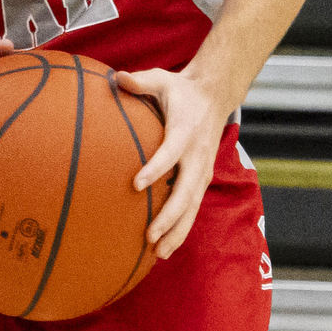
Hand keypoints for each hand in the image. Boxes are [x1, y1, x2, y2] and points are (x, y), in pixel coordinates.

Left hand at [104, 64, 225, 258]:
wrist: (215, 96)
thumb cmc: (180, 90)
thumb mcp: (161, 79)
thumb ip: (139, 81)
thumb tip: (116, 77)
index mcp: (185, 132)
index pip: (170, 154)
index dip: (155, 169)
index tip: (136, 186)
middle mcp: (197, 156)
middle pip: (186, 192)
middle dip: (169, 216)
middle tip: (149, 235)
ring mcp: (201, 171)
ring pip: (192, 207)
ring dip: (177, 231)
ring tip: (158, 253)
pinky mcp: (201, 180)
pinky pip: (192, 208)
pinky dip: (181, 229)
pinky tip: (164, 249)